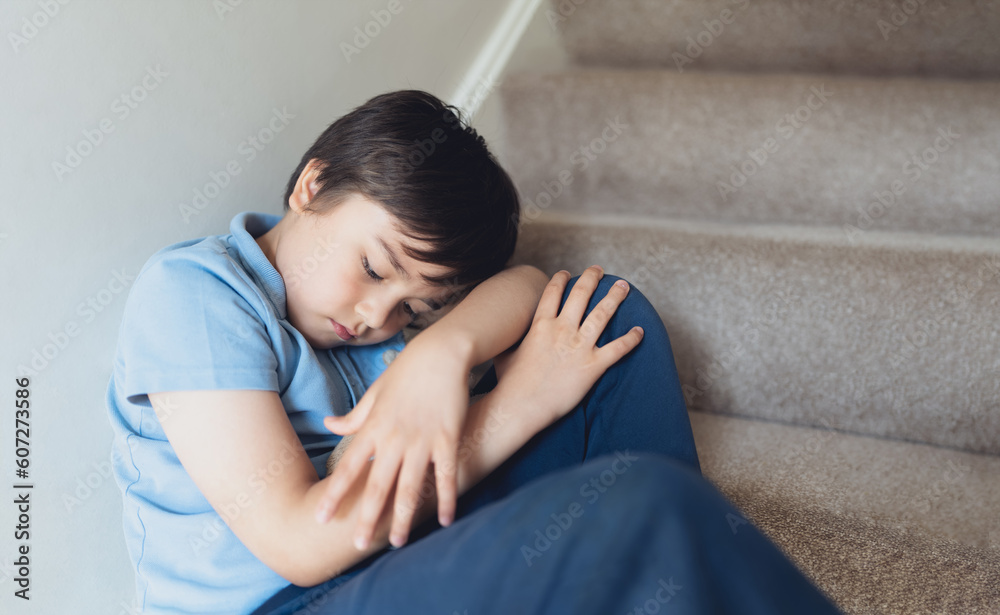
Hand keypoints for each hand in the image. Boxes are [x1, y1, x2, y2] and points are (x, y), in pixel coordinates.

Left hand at [315, 333, 470, 549]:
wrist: (441, 352)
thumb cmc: (407, 371)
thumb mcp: (375, 392)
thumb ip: (354, 416)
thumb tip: (328, 423)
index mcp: (373, 427)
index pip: (348, 467)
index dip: (335, 494)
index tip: (321, 517)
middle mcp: (394, 438)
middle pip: (377, 485)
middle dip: (366, 517)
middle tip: (357, 545)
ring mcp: (422, 440)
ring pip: (410, 487)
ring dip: (403, 518)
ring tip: (396, 543)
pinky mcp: (448, 438)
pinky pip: (446, 475)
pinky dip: (446, 498)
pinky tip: (447, 520)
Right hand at [492, 266, 642, 423]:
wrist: (520, 406)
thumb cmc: (510, 384)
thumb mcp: (505, 353)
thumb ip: (512, 340)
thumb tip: (506, 335)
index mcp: (540, 325)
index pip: (553, 293)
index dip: (561, 279)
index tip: (567, 273)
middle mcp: (562, 330)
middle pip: (580, 295)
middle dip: (592, 278)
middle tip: (599, 270)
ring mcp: (579, 347)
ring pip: (602, 314)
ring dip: (615, 297)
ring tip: (624, 286)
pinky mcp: (593, 366)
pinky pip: (618, 348)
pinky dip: (631, 339)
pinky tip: (640, 331)